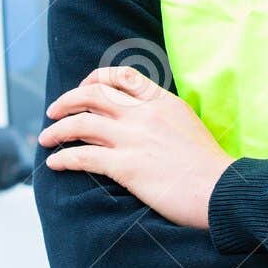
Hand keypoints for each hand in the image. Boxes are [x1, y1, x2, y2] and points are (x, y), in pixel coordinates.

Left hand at [38, 66, 235, 228]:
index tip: (83, 87)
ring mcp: (133, 139)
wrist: (222, 191)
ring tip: (45, 138)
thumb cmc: (209, 166)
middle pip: (93, 95)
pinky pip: (83, 157)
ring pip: (81, 124)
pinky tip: (54, 163)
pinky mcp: (126, 166)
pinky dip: (63, 158)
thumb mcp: (187, 124)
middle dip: (67, 100)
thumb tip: (142, 116)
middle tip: (53, 111)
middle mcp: (144, 114)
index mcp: (161, 101)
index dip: (95, 78)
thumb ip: (163, 114)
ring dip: (57, 129)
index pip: (122, 77)